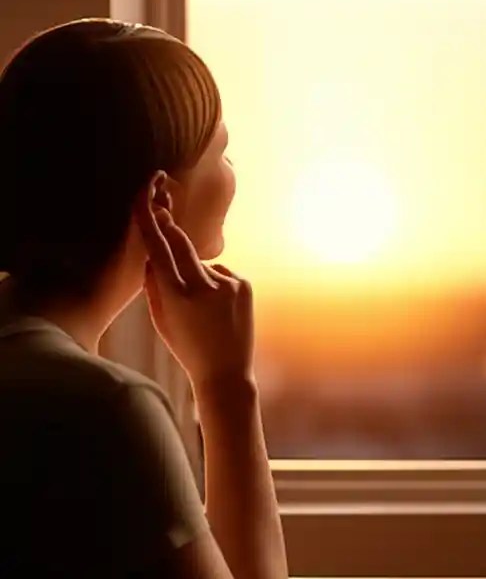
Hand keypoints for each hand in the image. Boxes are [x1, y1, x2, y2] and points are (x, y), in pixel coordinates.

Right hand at [134, 171, 254, 389]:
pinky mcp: (244, 285)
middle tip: (162, 210)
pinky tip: (218, 308)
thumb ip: (153, 287)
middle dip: (171, 229)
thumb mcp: (160, 320)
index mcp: (177, 297)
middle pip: (182, 245)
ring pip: (202, 264)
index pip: (159, 253)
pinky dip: (215, 284)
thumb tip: (150, 255)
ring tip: (202, 308)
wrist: (226, 371)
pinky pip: (222, 274)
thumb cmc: (187, 348)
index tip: (148, 207)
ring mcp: (228, 284)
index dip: (152, 227)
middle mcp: (204, 286)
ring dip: (197, 275)